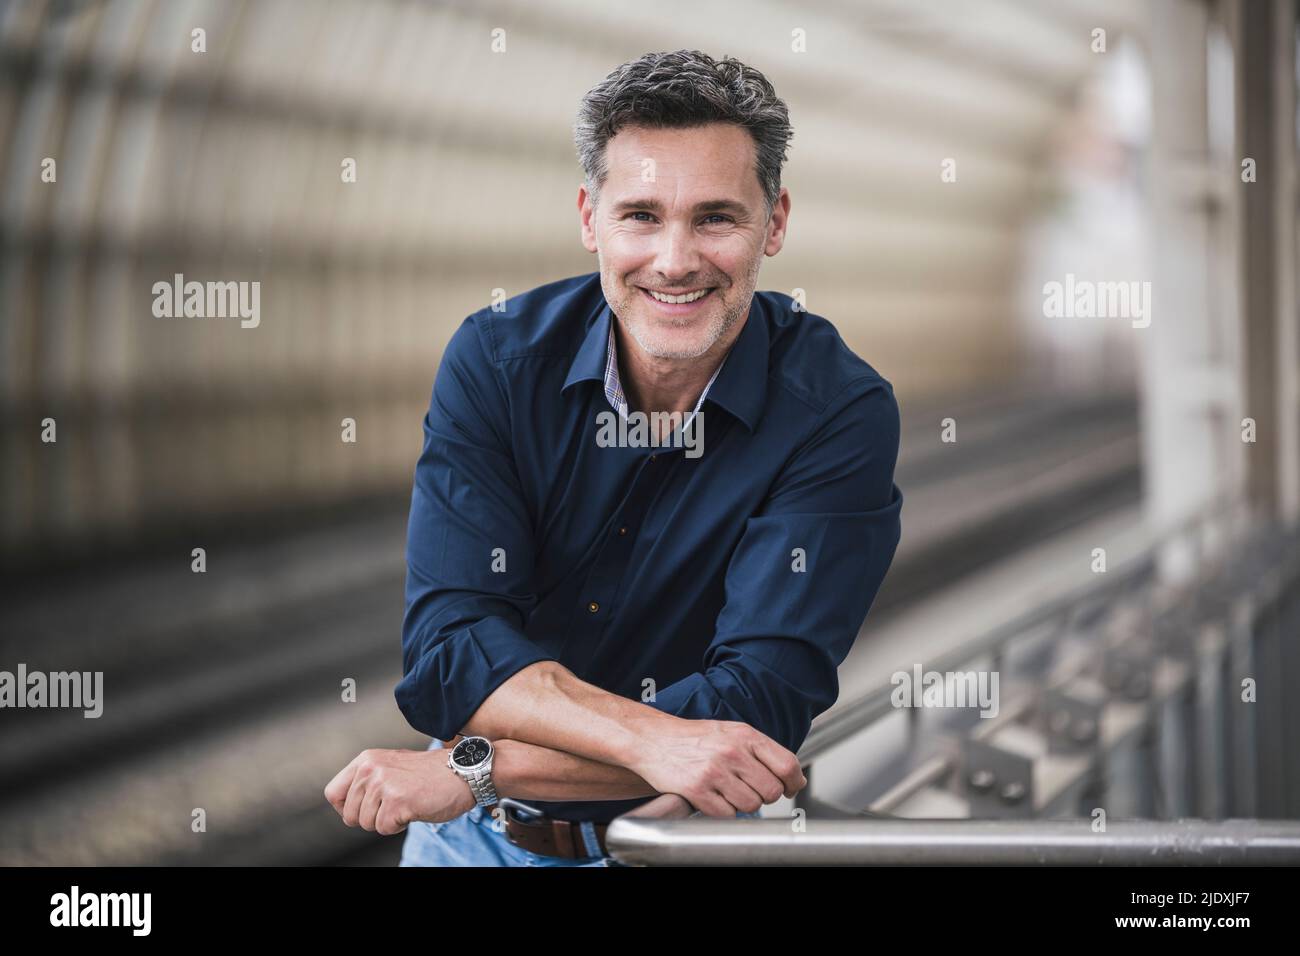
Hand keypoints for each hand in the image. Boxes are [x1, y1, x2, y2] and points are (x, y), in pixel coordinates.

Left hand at [324, 747, 476, 835]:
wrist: (464, 771)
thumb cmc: (430, 774)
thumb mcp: (391, 767)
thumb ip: (368, 779)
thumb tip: (344, 805)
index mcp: (366, 759)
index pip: (333, 794)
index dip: (347, 808)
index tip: (366, 808)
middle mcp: (371, 768)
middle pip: (349, 815)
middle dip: (371, 819)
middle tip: (395, 805)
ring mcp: (383, 784)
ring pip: (366, 824)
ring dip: (387, 821)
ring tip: (407, 803)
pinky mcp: (397, 801)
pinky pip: (384, 829)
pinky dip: (399, 826)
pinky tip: (414, 808)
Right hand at [627, 718, 806, 816]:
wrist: (653, 739)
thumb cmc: (693, 738)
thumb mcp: (730, 732)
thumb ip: (759, 750)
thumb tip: (792, 775)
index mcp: (745, 735)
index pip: (787, 764)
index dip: (793, 782)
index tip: (788, 788)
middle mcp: (732, 752)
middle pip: (771, 790)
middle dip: (764, 796)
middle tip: (750, 789)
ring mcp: (715, 772)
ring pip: (750, 805)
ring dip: (742, 804)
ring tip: (727, 791)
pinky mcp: (697, 790)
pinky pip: (726, 814)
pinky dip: (722, 811)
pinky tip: (712, 796)